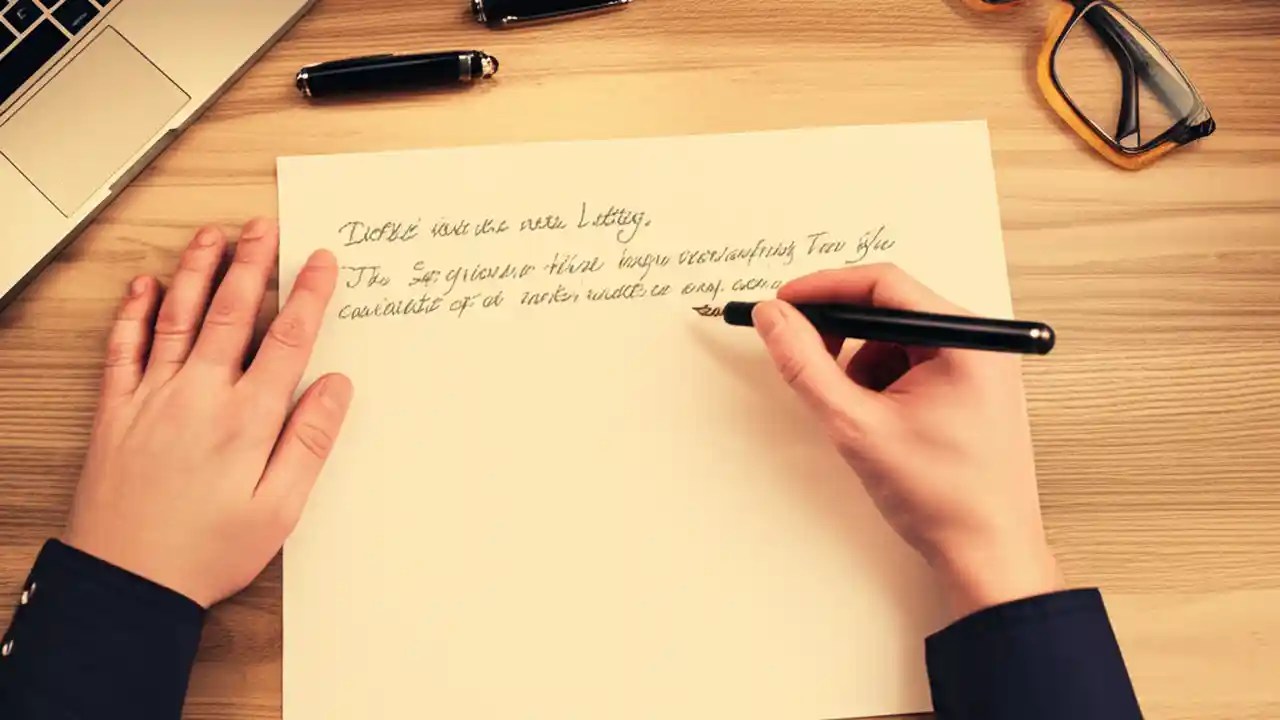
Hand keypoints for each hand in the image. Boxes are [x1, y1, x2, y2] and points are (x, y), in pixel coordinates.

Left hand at [63, 219, 351, 607]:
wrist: (125, 581)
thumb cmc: (206, 551)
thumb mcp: (278, 509)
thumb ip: (309, 443)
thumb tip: (335, 389)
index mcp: (247, 419)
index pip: (286, 339)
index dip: (307, 294)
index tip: (321, 262)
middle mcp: (199, 396)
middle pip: (230, 312)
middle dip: (252, 263)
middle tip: (264, 227)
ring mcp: (153, 397)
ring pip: (177, 316)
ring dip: (196, 270)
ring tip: (213, 236)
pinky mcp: (118, 410)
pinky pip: (124, 347)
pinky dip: (134, 311)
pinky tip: (145, 286)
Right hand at [752, 264, 1061, 618]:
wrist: (987, 555)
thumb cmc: (942, 498)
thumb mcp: (856, 426)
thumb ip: (806, 365)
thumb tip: (774, 318)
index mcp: (967, 341)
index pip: (885, 284)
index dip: (825, 288)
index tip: (785, 303)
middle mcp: (981, 344)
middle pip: (891, 308)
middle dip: (841, 334)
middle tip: (804, 357)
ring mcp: (980, 367)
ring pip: (897, 340)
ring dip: (861, 366)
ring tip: (857, 414)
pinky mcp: (972, 389)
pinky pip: (913, 365)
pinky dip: (883, 385)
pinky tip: (880, 423)